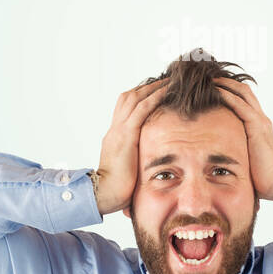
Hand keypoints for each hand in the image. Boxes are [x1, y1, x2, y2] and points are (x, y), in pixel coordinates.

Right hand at [94, 78, 169, 214]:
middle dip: (146, 87)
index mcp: (115, 136)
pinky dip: (154, 98)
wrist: (104, 193)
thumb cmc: (116, 187)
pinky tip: (166, 91)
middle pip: (127, 98)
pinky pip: (141, 110)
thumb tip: (147, 161)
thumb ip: (134, 159)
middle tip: (164, 80)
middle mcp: (115, 130)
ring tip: (168, 81)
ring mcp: (119, 131)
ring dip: (152, 87)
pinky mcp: (126, 136)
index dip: (139, 97)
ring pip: (134, 98)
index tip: (153, 90)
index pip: (125, 109)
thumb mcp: (127, 167)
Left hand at [214, 78, 272, 203]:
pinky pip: (240, 105)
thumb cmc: (261, 174)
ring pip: (243, 93)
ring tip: (210, 79)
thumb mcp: (247, 155)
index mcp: (260, 125)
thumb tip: (220, 149)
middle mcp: (261, 119)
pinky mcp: (256, 127)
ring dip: (226, 84)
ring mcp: (260, 121)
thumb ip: (238, 147)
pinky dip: (227, 95)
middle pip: (245, 91)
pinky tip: (216, 91)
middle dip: (227, 82)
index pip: (246, 100)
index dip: (232, 90)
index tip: (215, 86)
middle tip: (210, 77)